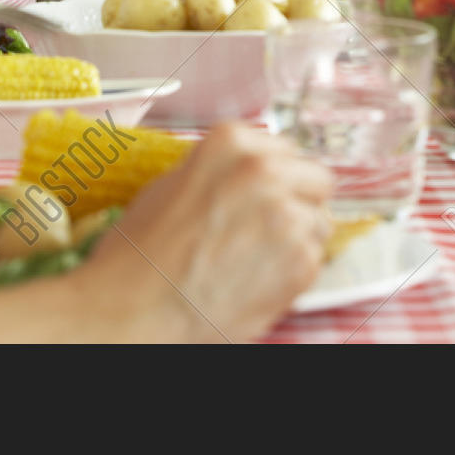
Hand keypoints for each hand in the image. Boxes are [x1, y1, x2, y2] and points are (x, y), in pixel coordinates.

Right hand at [76, 124, 331, 341]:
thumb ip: (217, 172)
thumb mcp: (169, 186)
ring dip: (298, 237)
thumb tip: (241, 177)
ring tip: (258, 258)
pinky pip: (315, 259)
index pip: (285, 149)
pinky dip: (294, 271)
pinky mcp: (301, 260)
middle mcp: (266, 169)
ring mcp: (287, 214)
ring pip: (320, 220)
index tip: (264, 194)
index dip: (275, 175)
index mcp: (230, 142)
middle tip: (268, 228)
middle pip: (314, 179)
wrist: (133, 312)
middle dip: (297, 201)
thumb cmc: (138, 256)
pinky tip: (258, 279)